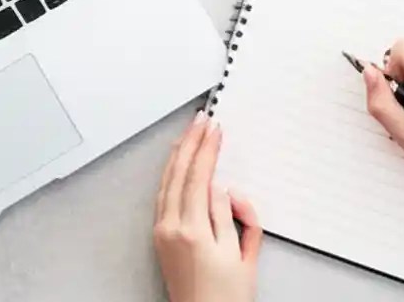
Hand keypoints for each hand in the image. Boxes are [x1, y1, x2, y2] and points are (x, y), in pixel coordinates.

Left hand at [154, 112, 262, 301]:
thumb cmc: (227, 297)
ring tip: (189, 134)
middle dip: (190, 143)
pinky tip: (177, 165)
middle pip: (179, 173)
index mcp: (193, 231)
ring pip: (166, 182)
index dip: (207, 150)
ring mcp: (162, 233)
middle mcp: (172, 229)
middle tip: (201, 120)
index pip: (198, 177)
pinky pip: (163, 196)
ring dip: (178, 155)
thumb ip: (233, 217)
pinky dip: (170, 174)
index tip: (215, 129)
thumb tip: (222, 189)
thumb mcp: (242, 256)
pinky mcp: (161, 238)